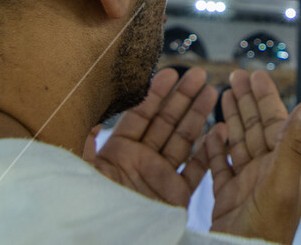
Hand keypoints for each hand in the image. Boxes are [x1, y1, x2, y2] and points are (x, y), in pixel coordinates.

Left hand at [89, 67, 216, 206]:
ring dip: (198, 114)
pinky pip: (196, 170)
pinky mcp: (177, 196)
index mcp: (119, 153)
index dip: (156, 94)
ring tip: (212, 90)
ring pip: (184, 139)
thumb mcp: (82, 170)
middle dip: (183, 97)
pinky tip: (218, 131)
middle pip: (166, 122)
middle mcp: (142, 161)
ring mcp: (161, 177)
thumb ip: (87, 142)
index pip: (141, 116)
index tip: (170, 72)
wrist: (106, 238)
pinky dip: (208, 151)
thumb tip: (85, 114)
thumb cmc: (89, 204)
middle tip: (198, 74)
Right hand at [206, 69, 300, 243]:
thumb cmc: (267, 229)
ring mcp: (245, 184)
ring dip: (232, 119)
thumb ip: (294, 143)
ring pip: (237, 144)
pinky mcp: (226, 198)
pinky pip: (220, 167)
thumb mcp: (282, 182)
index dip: (266, 98)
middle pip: (255, 128)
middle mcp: (265, 172)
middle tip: (236, 76)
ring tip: (223, 95)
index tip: (256, 75)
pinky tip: (211, 132)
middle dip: (246, 101)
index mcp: (282, 166)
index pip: (274, 122)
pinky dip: (215, 149)